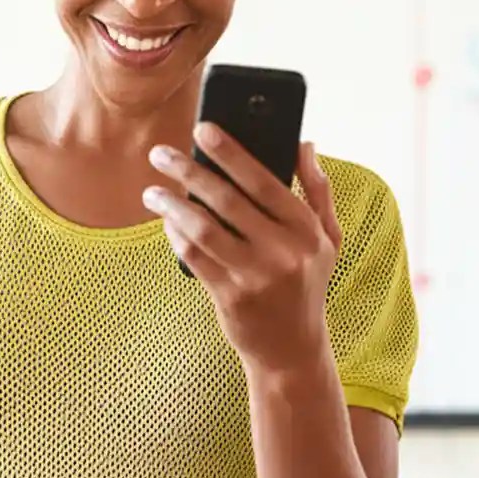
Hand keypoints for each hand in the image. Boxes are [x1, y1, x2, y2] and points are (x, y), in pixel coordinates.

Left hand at [143, 122, 343, 377]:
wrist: (293, 348)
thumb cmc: (306, 283)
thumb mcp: (326, 238)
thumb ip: (318, 190)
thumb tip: (306, 143)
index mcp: (307, 231)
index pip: (265, 181)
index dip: (231, 152)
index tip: (202, 128)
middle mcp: (283, 252)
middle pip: (227, 200)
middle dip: (189, 171)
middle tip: (160, 153)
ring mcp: (255, 277)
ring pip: (202, 228)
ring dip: (171, 204)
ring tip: (152, 190)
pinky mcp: (230, 298)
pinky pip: (193, 257)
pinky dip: (174, 234)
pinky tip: (166, 220)